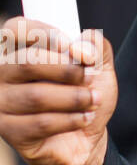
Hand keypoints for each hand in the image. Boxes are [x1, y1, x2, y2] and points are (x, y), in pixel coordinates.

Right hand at [0, 18, 116, 164]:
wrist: (86, 134)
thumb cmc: (85, 92)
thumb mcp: (99, 64)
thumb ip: (94, 45)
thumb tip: (80, 47)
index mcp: (20, 50)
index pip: (15, 30)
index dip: (44, 34)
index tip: (69, 45)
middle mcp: (2, 75)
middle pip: (27, 63)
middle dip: (69, 71)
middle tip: (90, 77)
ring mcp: (2, 103)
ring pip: (36, 96)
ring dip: (75, 97)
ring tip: (92, 100)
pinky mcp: (9, 131)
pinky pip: (40, 123)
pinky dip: (71, 119)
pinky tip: (83, 118)